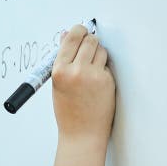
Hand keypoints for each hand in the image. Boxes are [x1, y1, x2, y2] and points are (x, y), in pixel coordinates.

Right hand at [51, 24, 115, 165]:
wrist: (82, 134)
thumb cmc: (68, 111)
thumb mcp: (58, 84)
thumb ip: (63, 59)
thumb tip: (66, 36)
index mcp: (60, 71)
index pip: (72, 37)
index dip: (78, 31)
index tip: (80, 31)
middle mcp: (77, 71)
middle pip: (89, 40)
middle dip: (89, 42)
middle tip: (86, 50)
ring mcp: (94, 76)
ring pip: (101, 50)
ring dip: (97, 54)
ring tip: (90, 70)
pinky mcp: (108, 81)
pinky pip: (107, 65)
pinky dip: (103, 68)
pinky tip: (96, 82)